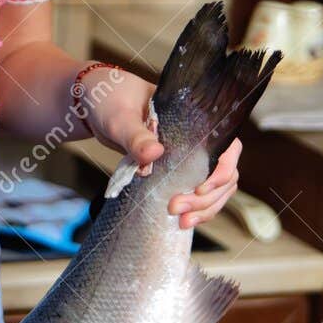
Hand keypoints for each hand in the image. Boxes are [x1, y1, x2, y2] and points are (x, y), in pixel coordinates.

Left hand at [84, 68, 241, 228]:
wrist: (94, 105)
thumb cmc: (111, 100)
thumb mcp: (120, 117)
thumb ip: (136, 136)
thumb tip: (154, 154)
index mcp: (195, 119)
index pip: (228, 147)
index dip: (222, 171)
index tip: (200, 189)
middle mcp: (198, 139)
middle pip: (223, 174)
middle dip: (206, 198)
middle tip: (176, 208)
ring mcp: (189, 157)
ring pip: (214, 189)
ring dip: (203, 209)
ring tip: (181, 221)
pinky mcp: (175, 171)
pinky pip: (195, 192)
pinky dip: (193, 209)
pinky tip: (181, 221)